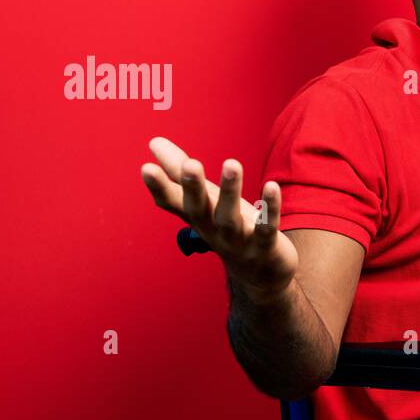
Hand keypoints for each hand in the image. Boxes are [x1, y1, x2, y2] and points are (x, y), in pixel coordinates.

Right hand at [140, 136, 297, 300]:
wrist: (260, 277)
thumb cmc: (228, 229)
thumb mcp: (204, 200)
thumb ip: (179, 172)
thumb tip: (154, 142)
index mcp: (196, 216)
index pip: (172, 203)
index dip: (159, 188)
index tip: (146, 168)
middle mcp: (212, 230)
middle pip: (199, 210)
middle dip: (193, 188)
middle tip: (190, 163)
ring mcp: (238, 241)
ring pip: (230, 218)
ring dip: (231, 192)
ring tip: (232, 163)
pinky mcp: (265, 247)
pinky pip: (267, 228)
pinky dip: (270, 209)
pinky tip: (273, 186)